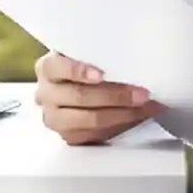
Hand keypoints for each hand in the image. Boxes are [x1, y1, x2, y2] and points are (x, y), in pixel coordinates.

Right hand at [34, 51, 164, 145]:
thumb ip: (98, 56)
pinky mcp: (69, 137)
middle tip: (141, 93)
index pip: (57, 68)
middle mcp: (46, 94)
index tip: (101, 75)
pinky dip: (120, 126)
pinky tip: (137, 117)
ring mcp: (54, 118)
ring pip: (89, 120)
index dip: (78, 71)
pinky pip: (95, 135)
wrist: (75, 86)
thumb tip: (133, 62)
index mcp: (47, 68)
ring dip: (123, 114)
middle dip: (115, 96)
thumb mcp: (85, 54)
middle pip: (78, 97)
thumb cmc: (85, 67)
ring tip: (146, 107)